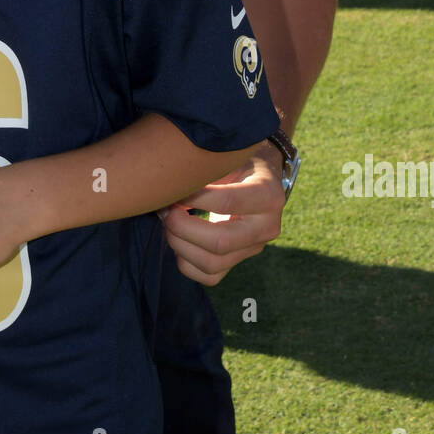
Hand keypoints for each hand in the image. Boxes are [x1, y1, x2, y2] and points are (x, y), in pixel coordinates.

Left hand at [159, 142, 286, 285]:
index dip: (194, 198)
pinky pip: (210, 277)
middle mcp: (267, 227)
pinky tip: (179, 240)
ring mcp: (254, 248)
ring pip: (212, 264)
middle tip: (165, 210)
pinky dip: (186, 262)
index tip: (173, 188)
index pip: (227, 202)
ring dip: (179, 245)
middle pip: (220, 242)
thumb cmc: (239, 161)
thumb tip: (169, 182)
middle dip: (182, 228)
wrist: (261, 179)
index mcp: (268, 195)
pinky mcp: (240, 261)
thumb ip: (207, 168)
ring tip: (168, 223)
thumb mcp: (231, 156)